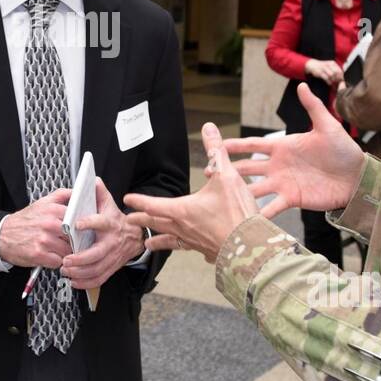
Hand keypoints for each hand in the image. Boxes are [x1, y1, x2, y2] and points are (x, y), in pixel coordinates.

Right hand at [0, 188, 72, 268]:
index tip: (80, 231)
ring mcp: (44, 240)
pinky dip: (56, 261)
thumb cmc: (24, 221)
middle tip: (69, 242)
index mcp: (52, 210)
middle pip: (75, 236)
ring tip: (57, 249)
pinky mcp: (39, 254)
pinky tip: (50, 255)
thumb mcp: (42, 202)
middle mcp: (49, 224)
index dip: (80, 227)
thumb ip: (61, 195)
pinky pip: (58, 261)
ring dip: (65, 253)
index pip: (78, 219)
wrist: (2, 235)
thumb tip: (76, 192)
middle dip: (74, 241)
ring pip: (68, 250)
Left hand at [62, 178, 144, 289]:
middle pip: (96, 254)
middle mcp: (111, 242)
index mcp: (109, 224)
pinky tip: (73, 281)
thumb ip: (99, 193)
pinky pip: (99, 279)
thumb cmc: (116, 220)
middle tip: (65, 260)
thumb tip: (92, 180)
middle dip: (79, 259)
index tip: (76, 224)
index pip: (100, 222)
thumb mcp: (109, 204)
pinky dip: (86, 283)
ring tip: (65, 270)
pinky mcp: (111, 268)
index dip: (89, 223)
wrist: (135, 237)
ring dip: (79, 273)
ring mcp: (112, 257)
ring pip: (96, 269)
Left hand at [123, 124, 257, 263]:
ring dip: (158, 241)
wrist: (252, 246)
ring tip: (149, 244)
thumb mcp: (226, 175)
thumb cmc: (236, 212)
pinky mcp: (208, 251)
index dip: (140, 200)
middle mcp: (184, 228)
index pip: (154, 204)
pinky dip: (186, 248)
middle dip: (142, 220)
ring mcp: (195, 242)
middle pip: (157, 223)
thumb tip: (208, 129)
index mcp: (183, 210)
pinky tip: (191, 250)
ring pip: (171, 240)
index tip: (128, 198)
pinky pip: (191, 249)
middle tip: (129, 220)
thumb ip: (216, 151)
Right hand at [222, 83, 363, 218]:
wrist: (357, 177)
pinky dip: (260, 214)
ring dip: (237, 193)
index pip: (253, 145)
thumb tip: (301, 84)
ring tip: (219, 198)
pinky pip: (272, 207)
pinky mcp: (292, 199)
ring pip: (253, 188)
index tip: (215, 144)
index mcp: (283, 146)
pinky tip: (245, 219)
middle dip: (226, 169)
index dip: (234, 145)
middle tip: (207, 172)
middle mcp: (278, 165)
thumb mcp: (327, 126)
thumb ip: (313, 107)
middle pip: (246, 167)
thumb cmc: (344, 150)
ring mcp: (283, 183)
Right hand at [304, 58, 344, 84]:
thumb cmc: (322, 67)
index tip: (341, 81)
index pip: (339, 70)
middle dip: (338, 79)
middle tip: (338, 84)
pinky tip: (329, 84)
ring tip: (333, 84)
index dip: (341, 77)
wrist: (312, 65)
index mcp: (332, 63)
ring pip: (332, 75)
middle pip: (336, 73)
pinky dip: (328, 82)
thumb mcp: (329, 67)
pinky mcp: (319, 72)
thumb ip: (335, 71)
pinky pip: (326, 78)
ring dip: (333, 81)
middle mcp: (329, 65)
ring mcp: (324, 68)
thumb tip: (341, 79)